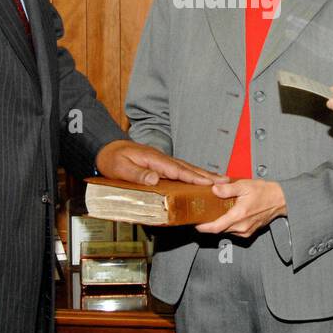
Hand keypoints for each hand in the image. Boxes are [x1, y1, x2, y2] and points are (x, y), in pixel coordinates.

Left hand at [94, 140, 223, 187]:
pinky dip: (194, 174)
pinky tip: (201, 179)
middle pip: (188, 168)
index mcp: (154, 159)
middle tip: (226, 181)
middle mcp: (162, 159)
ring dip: (204, 175)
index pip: (178, 170)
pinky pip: (181, 171)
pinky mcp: (161, 165)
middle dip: (207, 175)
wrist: (106, 149)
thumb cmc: (112, 159)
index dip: (194, 177)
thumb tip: (155, 179)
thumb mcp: (120, 168)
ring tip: (221, 180)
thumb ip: (137, 173)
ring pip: (187, 169)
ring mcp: (163, 161)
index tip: (209, 183)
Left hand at [196, 179, 286, 237]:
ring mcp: (246, 231)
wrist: (280, 200)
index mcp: (239, 216)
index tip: (195, 224)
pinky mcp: (249, 232)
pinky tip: (227, 215)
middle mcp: (241, 227)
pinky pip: (234, 231)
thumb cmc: (264, 192)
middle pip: (219, 230)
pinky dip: (228, 225)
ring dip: (219, 224)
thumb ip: (228, 189)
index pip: (216, 228)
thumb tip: (213, 189)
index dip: (203, 228)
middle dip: (210, 224)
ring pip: (226, 231)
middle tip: (202, 215)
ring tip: (214, 213)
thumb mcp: (245, 185)